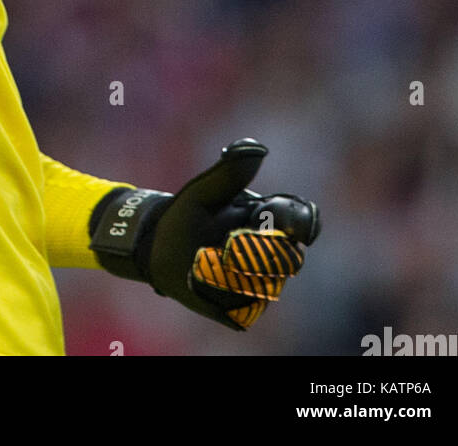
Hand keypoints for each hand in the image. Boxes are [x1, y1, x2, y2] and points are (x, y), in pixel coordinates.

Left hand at [89, 138, 319, 329]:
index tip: (285, 220)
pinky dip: (222, 293)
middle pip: (288, 259)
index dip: (299, 222)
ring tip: (206, 258)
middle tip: (231, 244)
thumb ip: (231, 172)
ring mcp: (260, 284)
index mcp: (269, 221)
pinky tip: (201, 278)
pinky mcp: (241, 309)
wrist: (159, 249)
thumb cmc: (186, 214)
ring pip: (266, 285)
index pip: (298, 222)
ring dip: (237, 273)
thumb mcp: (203, 191)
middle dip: (263, 252)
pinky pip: (243, 307)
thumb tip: (259, 148)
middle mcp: (272, 254)